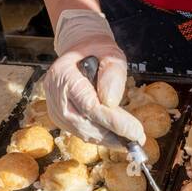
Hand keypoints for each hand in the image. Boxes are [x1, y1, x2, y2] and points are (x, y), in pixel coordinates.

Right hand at [44, 9, 145, 146]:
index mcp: (64, 74)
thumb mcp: (111, 54)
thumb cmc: (97, 50)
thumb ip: (113, 74)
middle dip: (111, 134)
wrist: (80, 52)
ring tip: (129, 139)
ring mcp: (54, 106)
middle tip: (137, 139)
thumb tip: (110, 102)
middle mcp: (54, 92)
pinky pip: (79, 131)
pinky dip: (98, 136)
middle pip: (83, 123)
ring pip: (81, 131)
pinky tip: (115, 135)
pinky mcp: (59, 116)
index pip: (89, 105)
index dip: (113, 121)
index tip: (135, 132)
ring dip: (106, 138)